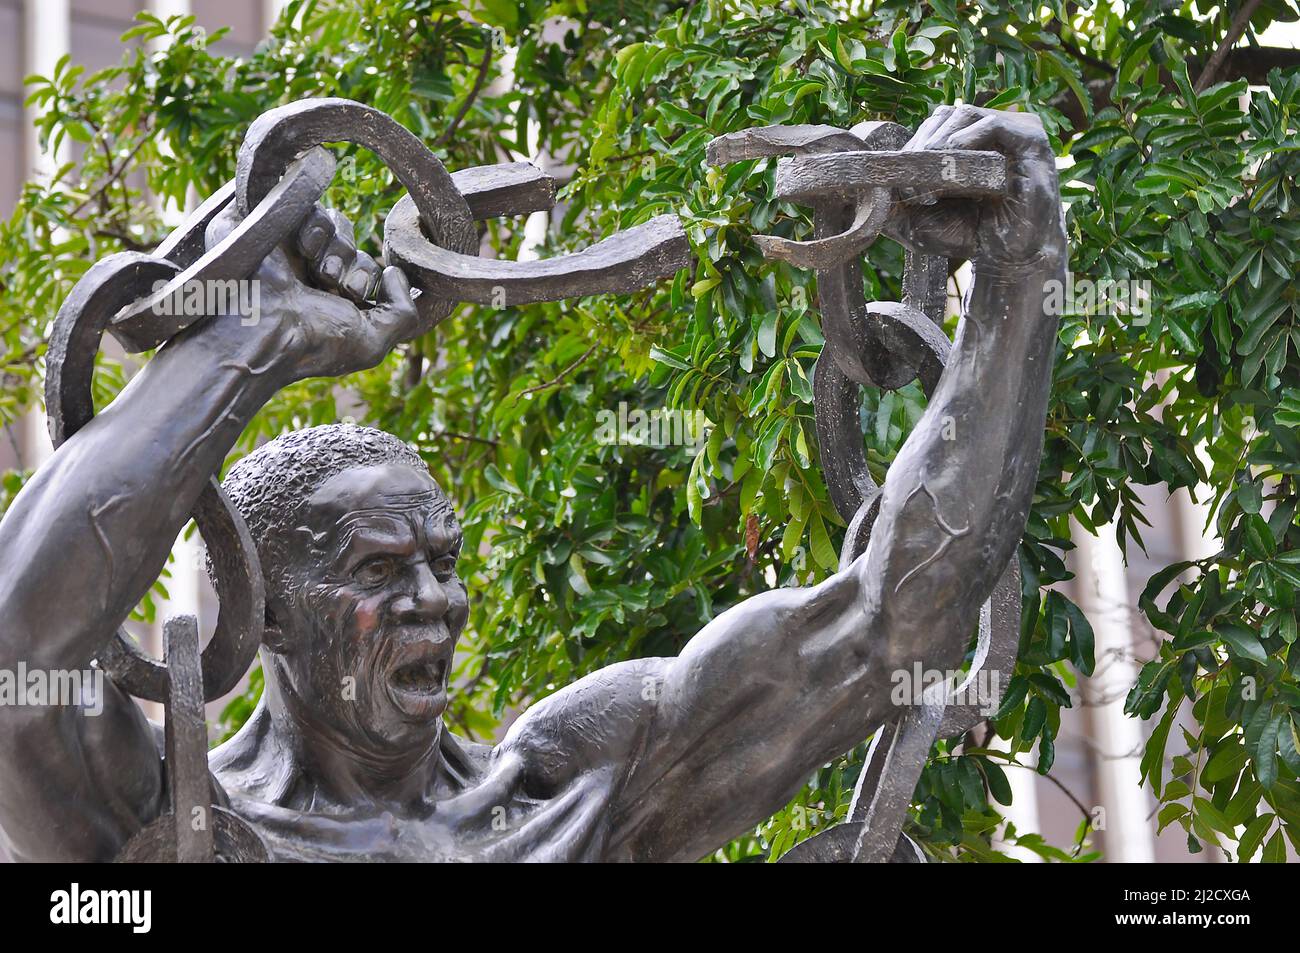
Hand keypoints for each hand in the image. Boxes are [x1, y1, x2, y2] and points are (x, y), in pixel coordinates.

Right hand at [204, 203, 417, 381]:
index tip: (350, 297)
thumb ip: (404, 313)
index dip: (366, 278)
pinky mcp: (272, 221)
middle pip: (352, 243)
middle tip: (331, 285)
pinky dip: (315, 226)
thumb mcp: (373, 342)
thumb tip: (398, 273)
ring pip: (336, 221)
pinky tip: (302, 250)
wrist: (261, 329)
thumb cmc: (314, 342)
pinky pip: (311, 203)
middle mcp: (309, 270)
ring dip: (335, 248)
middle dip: (352, 265)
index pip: (367, 267)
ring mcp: (289, 245)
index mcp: (330, 297)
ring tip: (315, 271)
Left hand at [883, 105, 1065, 269]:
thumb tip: (861, 190)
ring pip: (965, 114)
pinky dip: (967, 138)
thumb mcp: (918, 220)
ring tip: (928, 171)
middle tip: (910, 174)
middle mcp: (990, 132)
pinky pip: (994, 124)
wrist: (1008, 261)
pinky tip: (950, 158)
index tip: (898, 172)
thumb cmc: (967, 236)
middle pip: (947, 115)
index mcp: (967, 142)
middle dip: (923, 142)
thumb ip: (892, 203)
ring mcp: (1013, 133)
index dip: (913, 142)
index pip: (934, 123)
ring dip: (940, 140)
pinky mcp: (1031, 141)